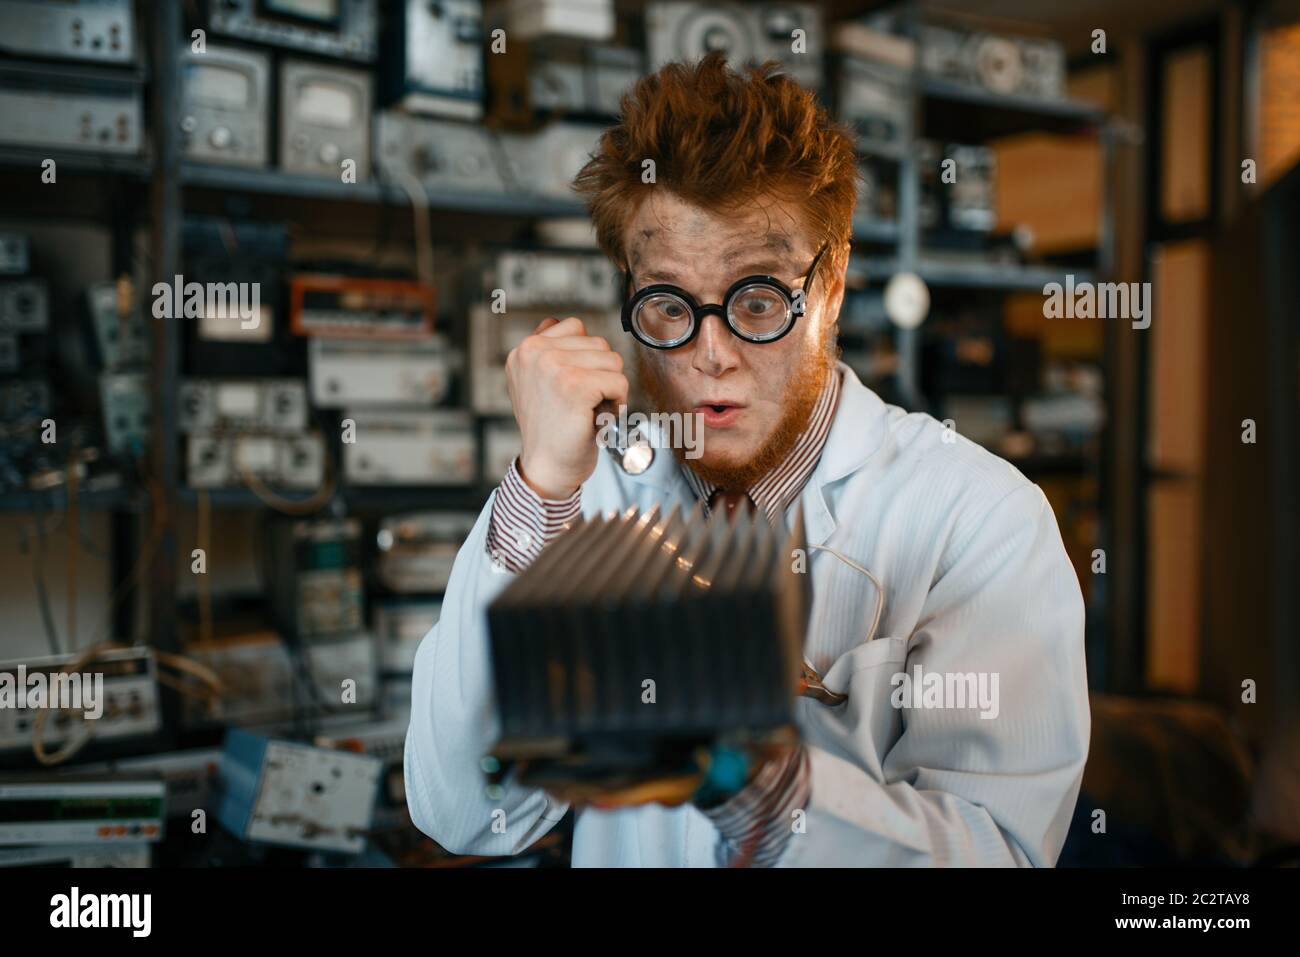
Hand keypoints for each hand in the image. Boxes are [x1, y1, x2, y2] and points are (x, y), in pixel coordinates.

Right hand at [507, 316, 627, 499]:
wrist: (546, 469)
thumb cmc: (549, 431)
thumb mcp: (535, 382)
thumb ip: (548, 351)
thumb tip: (565, 325)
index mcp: (525, 349)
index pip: (575, 327)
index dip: (585, 359)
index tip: (572, 387)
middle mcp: (534, 352)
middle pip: (599, 343)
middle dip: (600, 374)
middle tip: (582, 403)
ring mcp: (553, 366)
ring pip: (612, 360)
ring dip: (610, 388)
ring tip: (589, 409)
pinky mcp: (574, 385)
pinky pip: (618, 381)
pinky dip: (616, 403)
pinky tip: (596, 417)